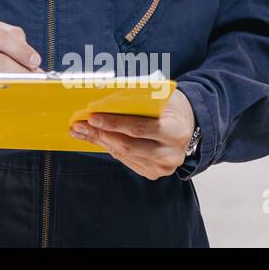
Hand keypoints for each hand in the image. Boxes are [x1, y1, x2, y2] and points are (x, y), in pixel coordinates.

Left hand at [68, 89, 195, 180]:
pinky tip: (95, 138)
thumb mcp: (161, 96)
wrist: (190, 126)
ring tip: (80, 131)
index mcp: (175, 132)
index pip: (138, 128)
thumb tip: (104, 100)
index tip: (92, 116)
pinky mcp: (153, 173)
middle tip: (78, 124)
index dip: (113, 123)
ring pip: (123, 154)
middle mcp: (170, 154)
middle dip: (99, 134)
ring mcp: (162, 167)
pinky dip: (108, 148)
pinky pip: (125, 160)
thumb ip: (137, 98)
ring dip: (99, 141)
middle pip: (127, 145)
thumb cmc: (172, 107)